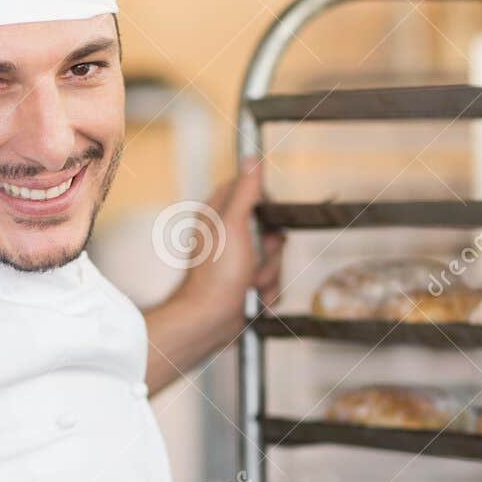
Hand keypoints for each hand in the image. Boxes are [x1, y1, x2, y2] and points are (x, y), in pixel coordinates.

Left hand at [171, 160, 284, 336]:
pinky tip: (254, 300)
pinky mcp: (244, 285)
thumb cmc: (216, 276)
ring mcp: (236, 263)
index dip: (263, 203)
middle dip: (270, 251)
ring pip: (273, 260)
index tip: (266, 215)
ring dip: (269, 276)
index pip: (246, 192)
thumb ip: (245, 192)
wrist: (209, 322)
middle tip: (255, 260)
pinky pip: (271, 283)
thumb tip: (250, 158)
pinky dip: (267, 294)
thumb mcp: (233, 226)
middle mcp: (226, 238)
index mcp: (217, 217)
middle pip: (269, 231)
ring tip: (251, 286)